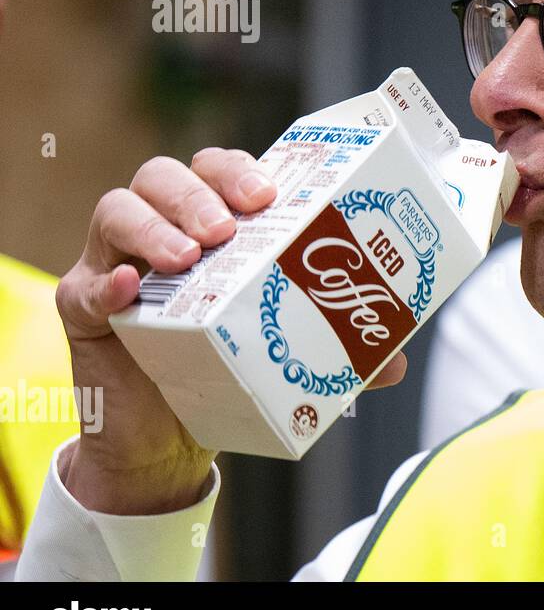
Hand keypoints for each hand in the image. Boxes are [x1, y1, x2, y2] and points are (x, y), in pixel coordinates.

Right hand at [55, 147, 408, 514]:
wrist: (169, 439)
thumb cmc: (228, 370)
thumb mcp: (288, 354)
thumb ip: (340, 352)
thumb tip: (395, 361)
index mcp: (214, 227)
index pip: (218, 170)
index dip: (239, 170)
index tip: (269, 193)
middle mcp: (161, 230)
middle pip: (164, 176)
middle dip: (196, 192)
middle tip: (226, 228)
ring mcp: (115, 263)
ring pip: (117, 210)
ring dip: (152, 226)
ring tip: (187, 255)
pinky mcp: (83, 309)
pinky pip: (83, 286)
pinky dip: (104, 282)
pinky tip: (126, 289)